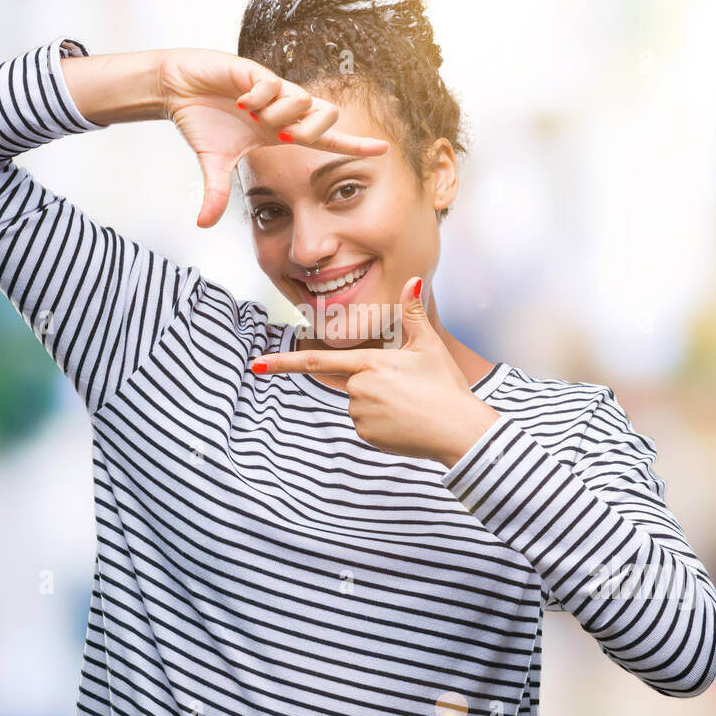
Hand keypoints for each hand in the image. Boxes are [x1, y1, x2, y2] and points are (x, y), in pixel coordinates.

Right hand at [156, 49, 390, 227]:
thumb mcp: (213, 162)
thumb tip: (203, 224)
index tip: (384, 150)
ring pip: (303, 100)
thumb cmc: (202, 120)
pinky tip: (240, 99)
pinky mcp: (256, 71)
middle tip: (278, 134)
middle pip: (326, 118)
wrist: (178, 87)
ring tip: (250, 114)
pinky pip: (273, 85)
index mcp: (280, 131)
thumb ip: (216, 193)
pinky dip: (259, 97)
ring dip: (279, 114)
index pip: (327, 140)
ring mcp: (273, 89)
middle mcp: (283, 110)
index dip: (355, 145)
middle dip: (311, 130)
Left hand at [252, 278, 501, 466]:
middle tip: (409, 391)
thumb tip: (412, 281)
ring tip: (410, 406)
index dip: (284, 363)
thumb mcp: (429, 346)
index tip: (257, 365)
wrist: (458, 430)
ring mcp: (360, 414)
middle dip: (376, 384)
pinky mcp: (367, 435)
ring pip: (359, 403)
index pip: (317, 361)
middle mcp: (359, 389)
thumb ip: (413, 314)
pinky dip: (382, 423)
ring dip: (379, 403)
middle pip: (352, 381)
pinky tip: (405, 423)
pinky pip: (366, 424)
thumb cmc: (445, 387)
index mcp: (370, 363)